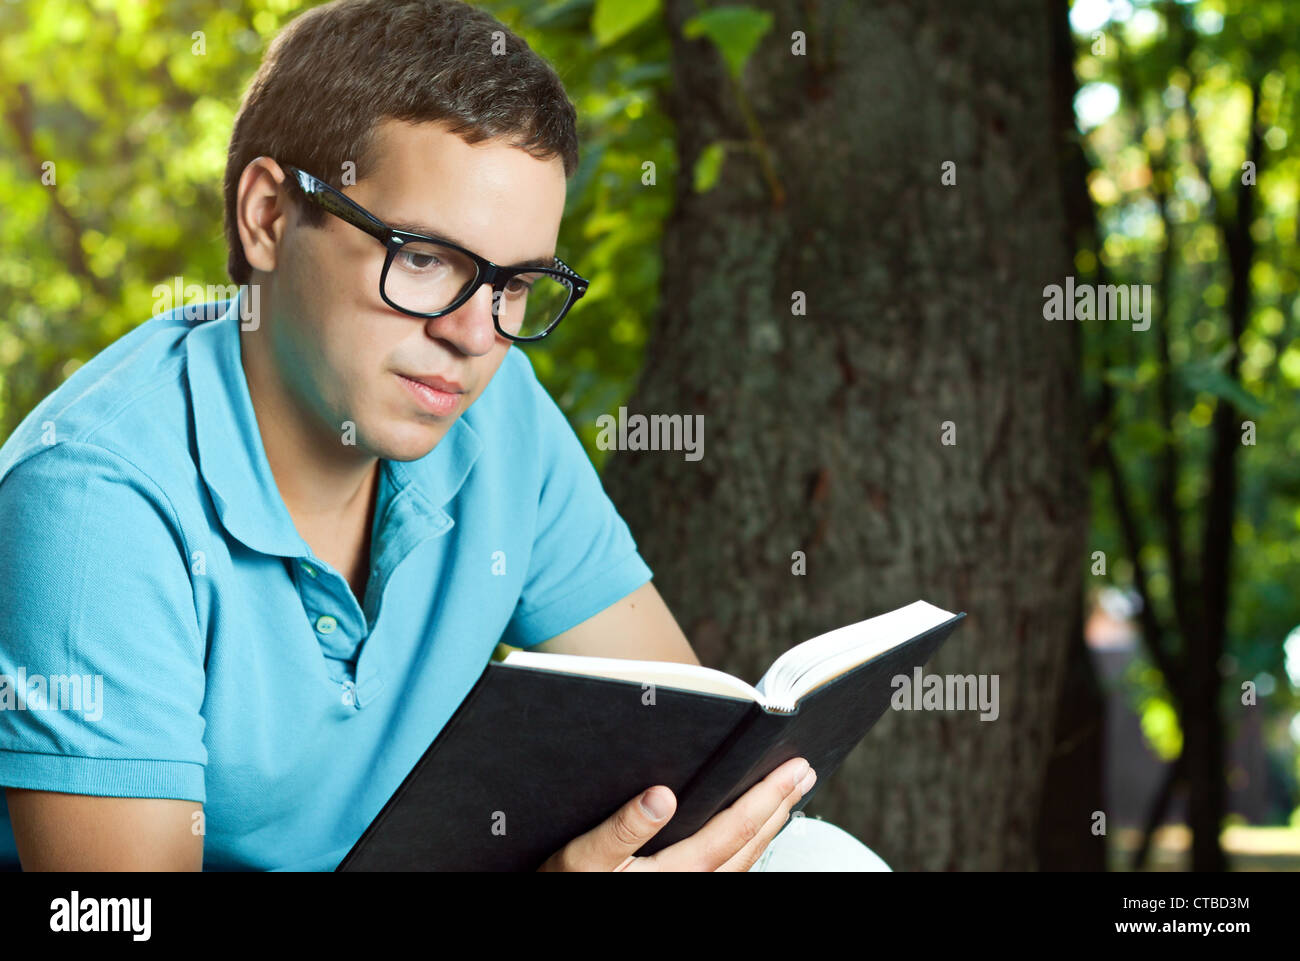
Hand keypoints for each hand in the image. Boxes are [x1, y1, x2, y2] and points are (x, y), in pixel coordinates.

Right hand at [537, 756, 815, 871]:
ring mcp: (689, 895)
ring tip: (786, 798)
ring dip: (768, 827)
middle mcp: (693, 889)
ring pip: (743, 862)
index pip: (734, 829)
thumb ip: (620, 828)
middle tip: (804, 771)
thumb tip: (661, 793)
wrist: (553, 910)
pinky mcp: (679, 895)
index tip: (794, 767)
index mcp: (675, 875)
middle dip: (779, 806)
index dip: (767, 796)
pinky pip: (728, 872)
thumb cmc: (564, 888)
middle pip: (748, 845)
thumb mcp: (580, 860)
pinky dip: (746, 848)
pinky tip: (746, 835)